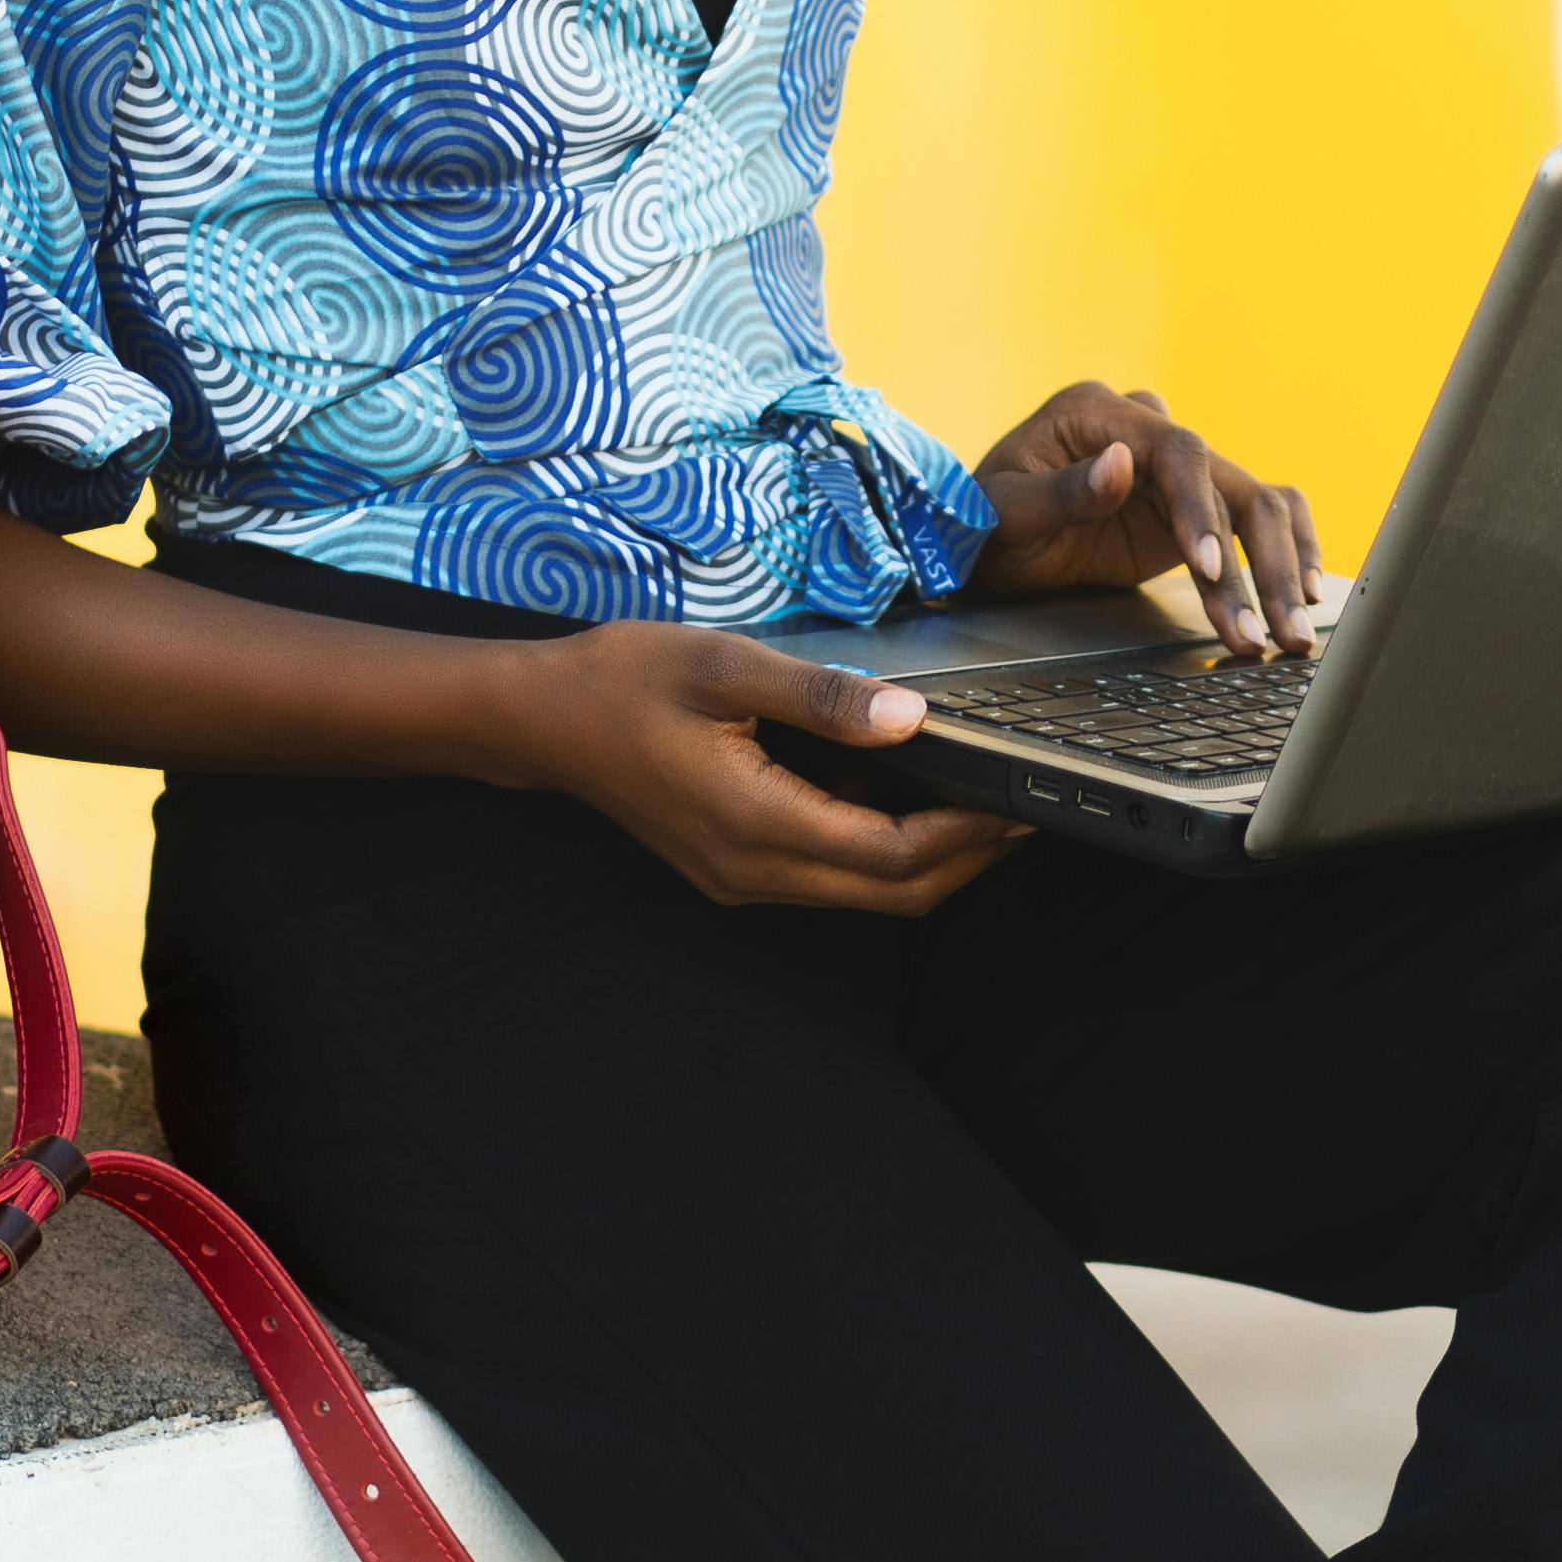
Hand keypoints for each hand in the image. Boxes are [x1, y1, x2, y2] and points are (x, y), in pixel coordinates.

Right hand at [485, 623, 1018, 914]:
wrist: (541, 719)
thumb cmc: (623, 680)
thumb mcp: (725, 666)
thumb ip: (823, 695)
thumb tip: (913, 718)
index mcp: (755, 822)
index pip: (890, 854)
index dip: (965, 835)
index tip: (1016, 802)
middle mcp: (752, 870)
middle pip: (890, 895)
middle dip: (964, 861)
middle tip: (1020, 814)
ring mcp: (740, 878)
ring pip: (862, 895)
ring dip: (926, 861)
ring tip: (977, 805)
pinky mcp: (732, 867)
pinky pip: (827, 878)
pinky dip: (878, 852)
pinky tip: (903, 799)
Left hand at [969, 380, 1321, 653]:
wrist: (983, 542)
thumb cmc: (983, 523)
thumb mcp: (1007, 512)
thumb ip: (1063, 491)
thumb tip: (1124, 463)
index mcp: (1100, 412)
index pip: (1176, 450)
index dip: (1200, 508)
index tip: (1212, 567)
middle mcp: (1148, 430)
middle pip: (1227, 483)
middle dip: (1256, 561)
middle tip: (1271, 627)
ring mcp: (1176, 469)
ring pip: (1255, 505)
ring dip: (1278, 571)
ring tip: (1288, 637)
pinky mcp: (1195, 506)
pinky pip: (1258, 516)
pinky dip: (1289, 550)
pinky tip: (1302, 596)